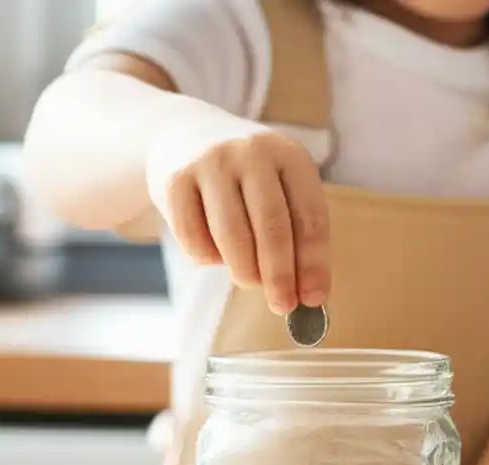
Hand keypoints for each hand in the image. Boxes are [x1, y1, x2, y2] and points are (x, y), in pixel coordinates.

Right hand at [147, 117, 329, 313]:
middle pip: (273, 227)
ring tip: (249, 280)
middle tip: (282, 306)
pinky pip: (194, 237)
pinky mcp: (174, 180)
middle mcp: (252, 152)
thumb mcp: (281, 189)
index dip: (314, 263)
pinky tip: (217, 254)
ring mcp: (210, 162)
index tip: (314, 299)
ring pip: (233, 235)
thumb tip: (309, 296)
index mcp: (290, 155)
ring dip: (245, 271)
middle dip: (279, 275)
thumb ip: (297, 235)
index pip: (310, 217)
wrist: (183, 134)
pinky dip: (208, 258)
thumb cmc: (247, 178)